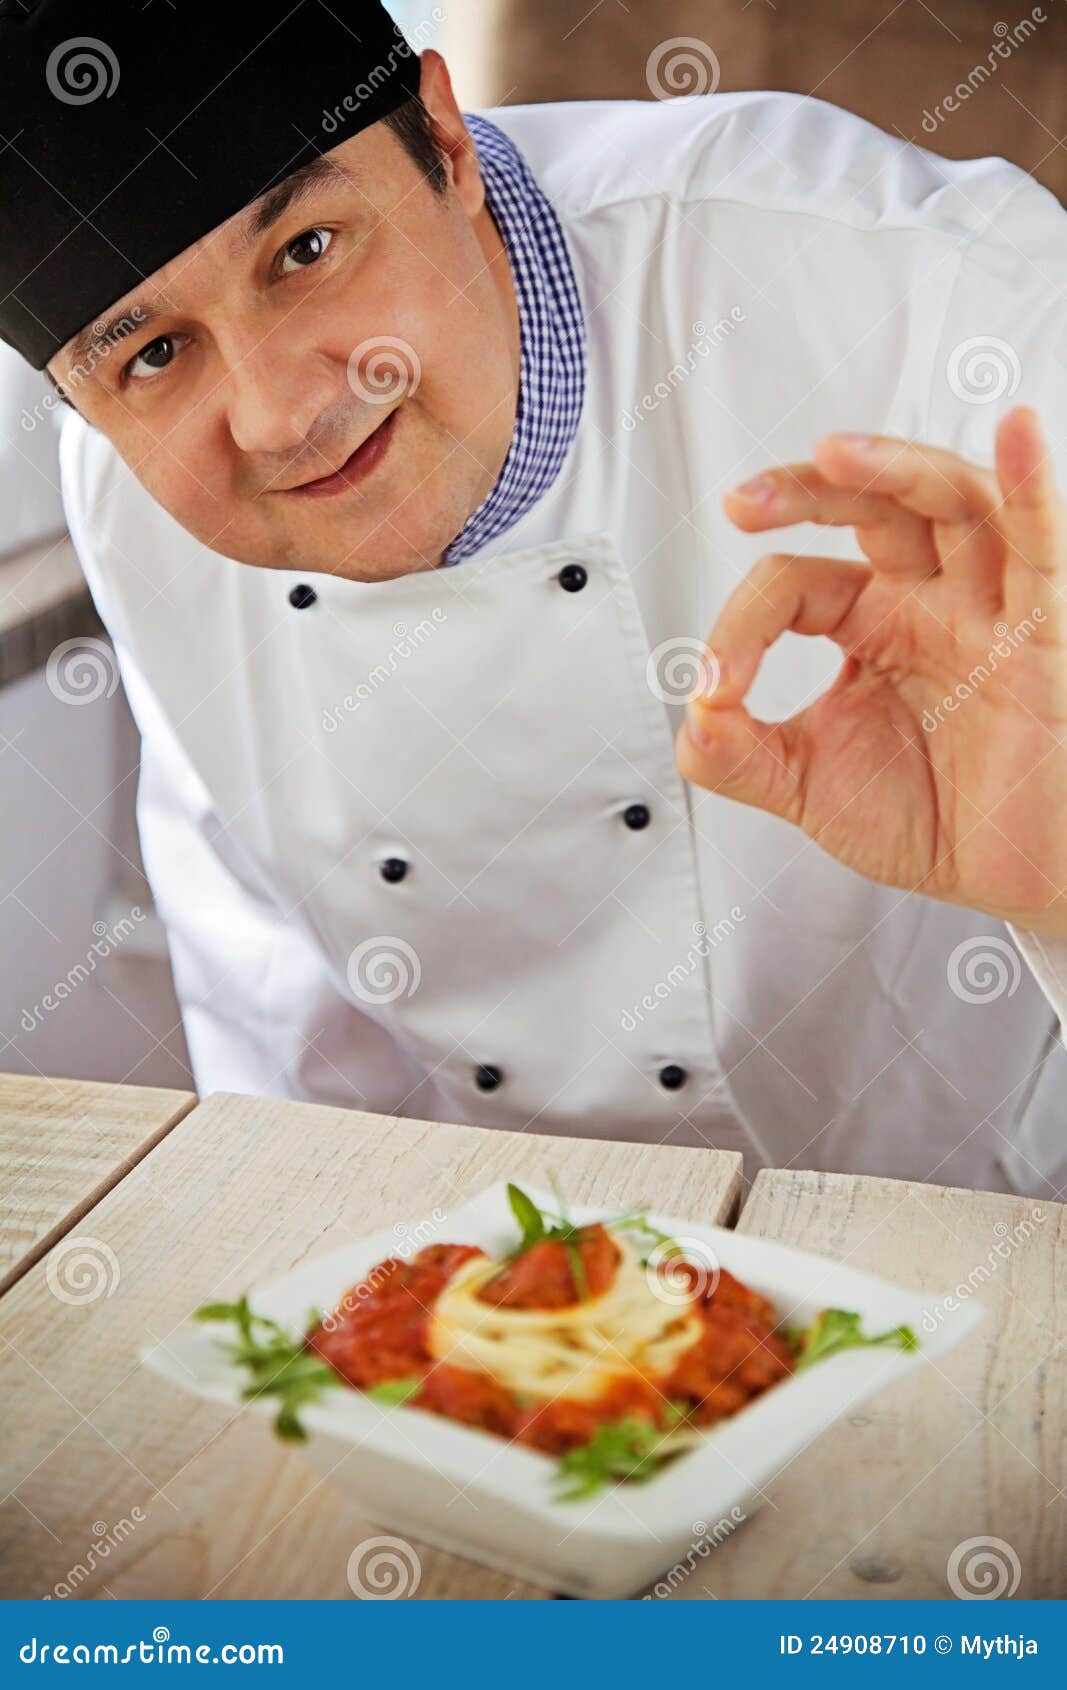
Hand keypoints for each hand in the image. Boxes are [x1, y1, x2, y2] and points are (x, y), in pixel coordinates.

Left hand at [676, 407, 1066, 938]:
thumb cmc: (932, 818)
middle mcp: (930, 601)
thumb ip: (738, 755)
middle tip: (744, 502)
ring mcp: (987, 610)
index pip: (796, 582)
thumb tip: (689, 719)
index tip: (715, 688)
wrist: (1005, 872)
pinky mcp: (1041, 634)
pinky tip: (1016, 432)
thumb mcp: (807, 787)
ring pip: (950, 502)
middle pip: (872, 507)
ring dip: (894, 467)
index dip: (741, 626)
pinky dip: (1033, 485)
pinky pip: (1042, 548)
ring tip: (835, 455)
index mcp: (873, 622)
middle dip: (805, 491)